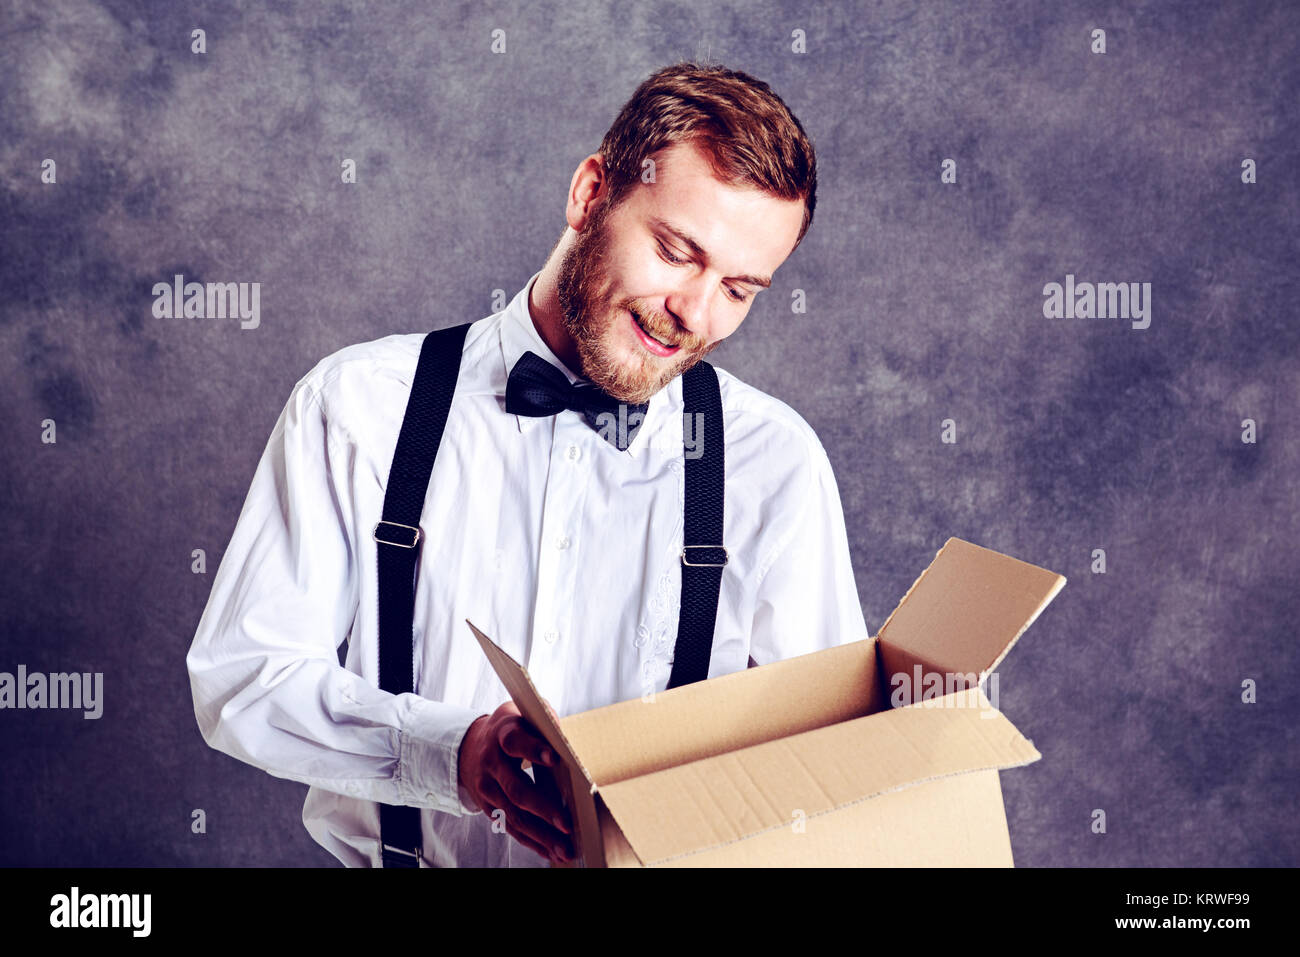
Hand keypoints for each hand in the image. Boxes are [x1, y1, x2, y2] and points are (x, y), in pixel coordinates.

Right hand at [457, 700, 573, 863]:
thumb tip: (570, 743)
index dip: (533, 749)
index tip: (553, 758)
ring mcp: (487, 788)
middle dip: (542, 808)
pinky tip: (550, 851)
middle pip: (516, 788)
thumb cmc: (511, 728)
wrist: (469, 745)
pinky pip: (510, 826)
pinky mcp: (488, 806)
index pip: (516, 742)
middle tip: (566, 823)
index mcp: (503, 734)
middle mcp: (491, 762)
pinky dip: (531, 841)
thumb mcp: (524, 714)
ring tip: (565, 849)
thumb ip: (546, 723)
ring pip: (514, 815)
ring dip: (540, 835)